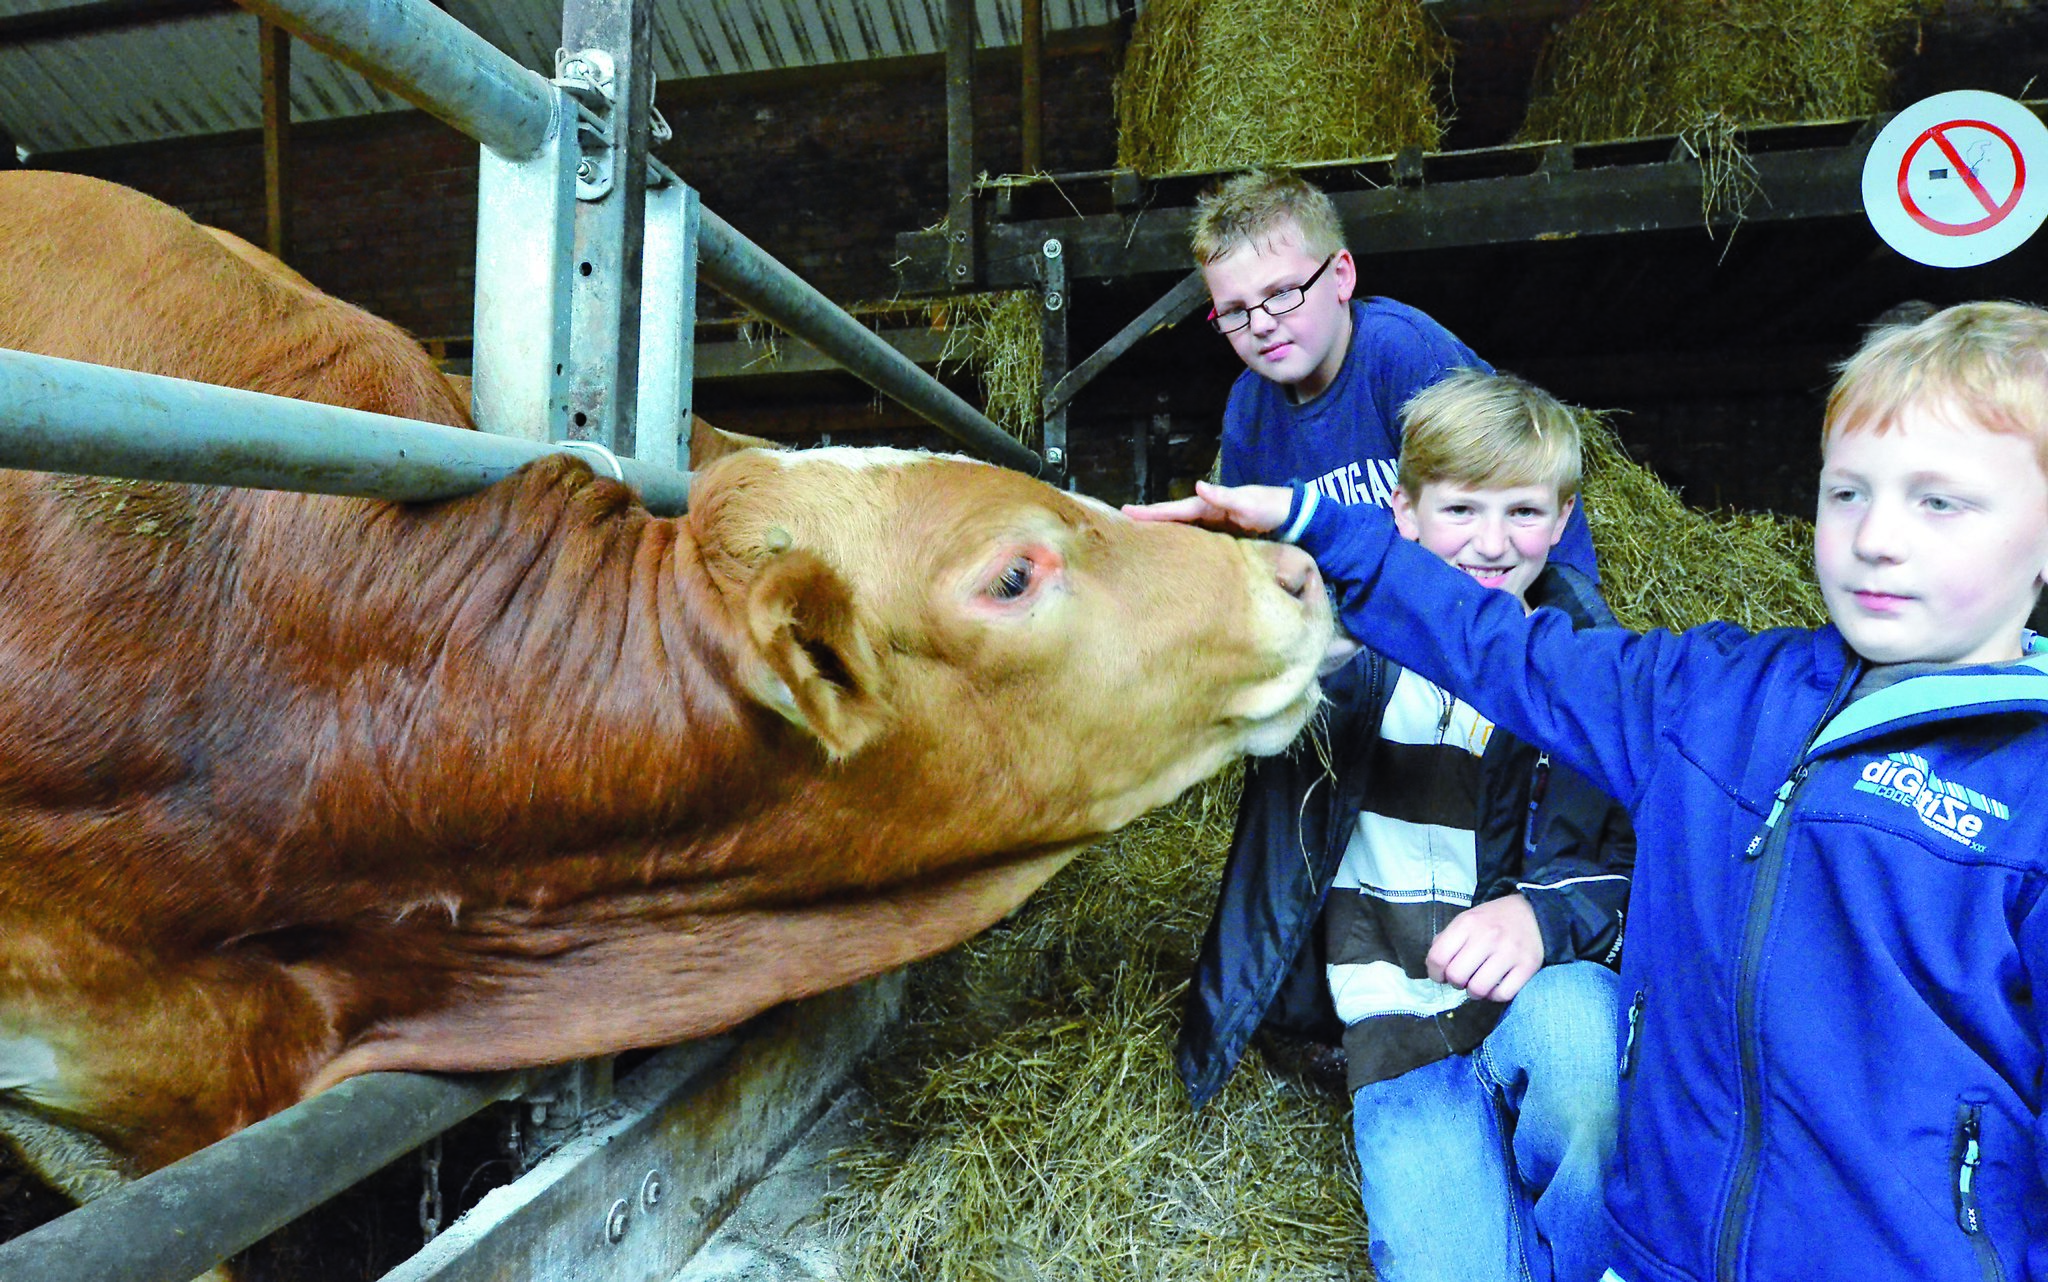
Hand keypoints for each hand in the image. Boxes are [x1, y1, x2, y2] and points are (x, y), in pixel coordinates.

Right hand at [1122, 481, 1294, 536]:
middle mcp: (1207, 515)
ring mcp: (1213, 528)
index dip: (1149, 512)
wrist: (1294, 519)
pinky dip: (1179, 544)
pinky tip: (1169, 553)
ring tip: (1137, 542)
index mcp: (1209, 506)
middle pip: (1171, 520)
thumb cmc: (1272, 508)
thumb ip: (1223, 496)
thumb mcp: (1248, 501)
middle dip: (1147, 522)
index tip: (1125, 513)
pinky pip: (1194, 542)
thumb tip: (1197, 486)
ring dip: (1160, 534)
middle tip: (1120, 528)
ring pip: (1181, 532)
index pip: (1173, 510)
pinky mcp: (1221, 541)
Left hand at [1426, 894, 1543, 1002]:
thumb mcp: (1465, 920)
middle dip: (1455, 982)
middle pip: (1456, 976)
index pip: (1438, 957)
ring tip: (1478, 983)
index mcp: (1467, 923)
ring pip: (1478, 988)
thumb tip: (1435, 968)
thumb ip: (1446, 940)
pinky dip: (1494, 996)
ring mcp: (1509, 952)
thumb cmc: (1492, 920)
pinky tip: (1495, 986)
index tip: (1440, 975)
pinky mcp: (1528, 966)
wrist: (1532, 913)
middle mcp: (1488, 936)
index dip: (1434, 973)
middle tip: (1462, 978)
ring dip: (1473, 992)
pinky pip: (1503, 994)